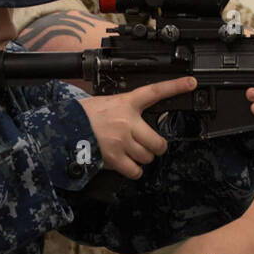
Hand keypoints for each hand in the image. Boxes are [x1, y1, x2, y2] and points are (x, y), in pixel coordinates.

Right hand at [79, 75, 196, 179]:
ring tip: (128, 153)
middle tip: (148, 146)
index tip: (190, 83)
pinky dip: (133, 171)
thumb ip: (123, 110)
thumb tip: (135, 122)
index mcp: (125, 103)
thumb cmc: (81, 116)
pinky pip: (135, 171)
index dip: (175, 87)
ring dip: (141, 159)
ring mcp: (122, 141)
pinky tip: (124, 164)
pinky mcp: (115, 158)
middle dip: (156, 148)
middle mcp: (127, 122)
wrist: (62, 129)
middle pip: (158, 142)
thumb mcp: (104, 104)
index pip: (154, 92)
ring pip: (147, 157)